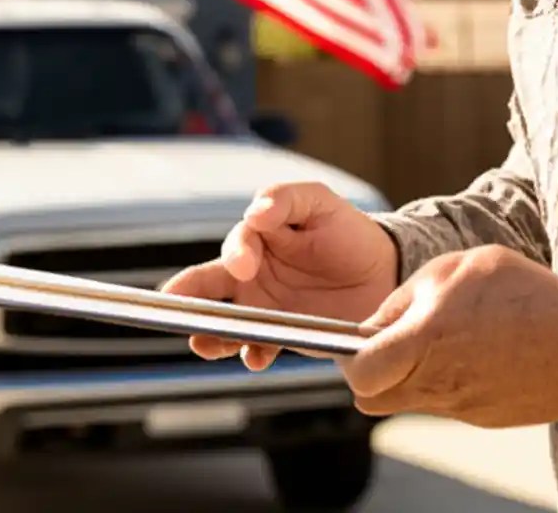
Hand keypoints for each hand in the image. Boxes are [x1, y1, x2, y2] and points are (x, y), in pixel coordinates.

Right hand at [161, 182, 397, 369]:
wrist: (384, 276)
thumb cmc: (347, 232)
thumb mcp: (320, 202)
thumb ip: (285, 199)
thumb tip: (255, 211)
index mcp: (257, 239)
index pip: (235, 245)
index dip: (235, 254)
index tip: (242, 266)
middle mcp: (251, 274)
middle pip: (210, 285)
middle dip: (188, 296)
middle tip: (173, 304)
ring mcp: (263, 306)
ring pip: (224, 320)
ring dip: (209, 333)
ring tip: (201, 343)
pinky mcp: (280, 334)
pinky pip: (258, 346)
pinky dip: (251, 354)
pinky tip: (254, 358)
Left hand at [342, 245, 557, 426]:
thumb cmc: (520, 293)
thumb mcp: (452, 270)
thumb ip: (403, 297)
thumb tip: (373, 324)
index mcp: (422, 344)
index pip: (357, 375)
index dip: (347, 360)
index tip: (354, 342)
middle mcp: (438, 385)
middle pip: (372, 400)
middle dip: (370, 375)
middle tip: (388, 346)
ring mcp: (463, 408)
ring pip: (409, 402)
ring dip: (410, 378)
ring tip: (440, 342)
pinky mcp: (487, 418)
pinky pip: (448, 405)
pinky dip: (447, 384)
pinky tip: (472, 355)